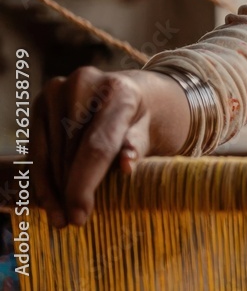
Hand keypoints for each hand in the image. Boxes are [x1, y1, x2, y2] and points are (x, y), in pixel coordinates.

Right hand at [28, 66, 190, 227]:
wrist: (131, 89)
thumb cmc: (143, 117)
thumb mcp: (150, 132)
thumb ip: (137, 147)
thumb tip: (127, 167)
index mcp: (120, 92)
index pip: (98, 146)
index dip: (85, 185)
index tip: (79, 217)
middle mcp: (86, 84)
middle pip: (69, 152)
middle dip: (69, 191)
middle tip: (72, 222)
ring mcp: (60, 89)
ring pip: (50, 152)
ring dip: (53, 187)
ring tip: (61, 215)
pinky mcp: (43, 99)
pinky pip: (38, 146)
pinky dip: (42, 174)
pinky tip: (49, 197)